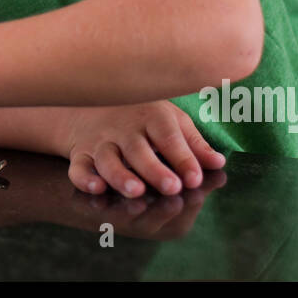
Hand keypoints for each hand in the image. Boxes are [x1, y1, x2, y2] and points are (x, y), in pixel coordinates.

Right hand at [63, 100, 224, 197]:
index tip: (195, 178)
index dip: (183, 158)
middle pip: (138, 150)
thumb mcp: (172, 122)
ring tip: (137, 191)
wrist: (94, 106)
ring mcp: (101, 142)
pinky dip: (84, 178)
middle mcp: (125, 129)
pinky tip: (96, 189)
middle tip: (172, 188)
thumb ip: (194, 144)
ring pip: (108, 159)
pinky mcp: (82, 154)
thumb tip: (218, 163)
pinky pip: (79, 167)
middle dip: (154, 170)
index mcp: (153, 117)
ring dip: (120, 175)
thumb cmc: (144, 118)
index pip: (169, 137)